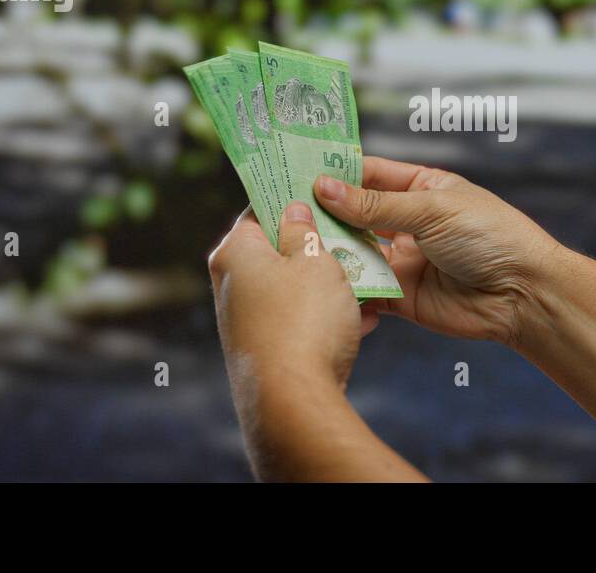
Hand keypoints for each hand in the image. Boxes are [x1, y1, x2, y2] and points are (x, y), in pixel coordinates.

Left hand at [207, 201, 377, 398]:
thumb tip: (292, 210)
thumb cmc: (303, 321)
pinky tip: (361, 320)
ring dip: (327, 284)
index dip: (291, 198)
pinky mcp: (264, 352)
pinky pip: (297, 323)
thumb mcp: (313, 260)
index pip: (259, 210)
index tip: (319, 191)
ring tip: (364, 280)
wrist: (293, 403)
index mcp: (234, 253)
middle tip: (350, 236)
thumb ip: (303, 231)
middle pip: (276, 250)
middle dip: (316, 245)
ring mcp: (245, 322)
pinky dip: (324, 318)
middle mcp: (231, 286)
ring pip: (292, 289)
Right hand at [313, 156, 562, 345]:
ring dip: (328, 247)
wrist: (522, 294)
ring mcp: (402, 259)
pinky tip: (316, 279)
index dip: (334, 172)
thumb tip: (324, 187)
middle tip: (279, 207)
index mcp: (421, 188)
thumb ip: (375, 204)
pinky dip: (343, 285)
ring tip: (290, 241)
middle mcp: (408, 222)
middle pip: (354, 213)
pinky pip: (364, 288)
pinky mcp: (400, 296)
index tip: (295, 169)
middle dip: (322, 211)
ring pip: (353, 251)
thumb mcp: (431, 210)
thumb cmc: (489, 236)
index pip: (368, 174)